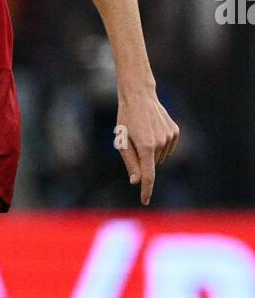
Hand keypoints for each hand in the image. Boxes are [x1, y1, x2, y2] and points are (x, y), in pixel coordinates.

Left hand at [116, 88, 178, 204]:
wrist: (139, 96)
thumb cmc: (126, 119)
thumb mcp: (122, 142)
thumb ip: (130, 163)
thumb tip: (136, 181)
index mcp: (146, 147)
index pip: (148, 175)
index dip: (146, 190)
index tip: (145, 201)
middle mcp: (161, 143)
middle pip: (151, 165)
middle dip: (143, 160)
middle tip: (134, 142)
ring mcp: (170, 137)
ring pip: (159, 157)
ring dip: (151, 152)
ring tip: (143, 134)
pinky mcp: (175, 132)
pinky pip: (167, 148)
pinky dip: (159, 146)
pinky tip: (152, 131)